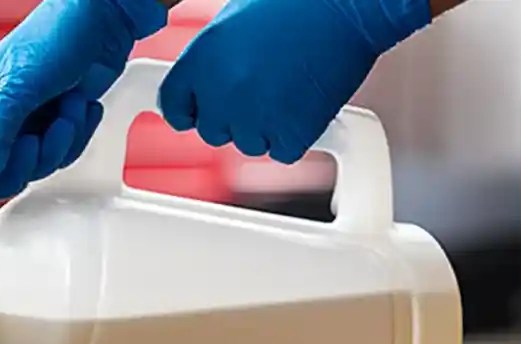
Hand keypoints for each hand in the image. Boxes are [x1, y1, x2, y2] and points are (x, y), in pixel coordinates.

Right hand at [0, 0, 166, 233]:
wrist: (103, 21)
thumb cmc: (55, 37)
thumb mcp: (19, 84)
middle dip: (24, 163)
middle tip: (38, 140)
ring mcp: (28, 125)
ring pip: (34, 169)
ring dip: (58, 144)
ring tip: (66, 110)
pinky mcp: (56, 128)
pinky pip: (62, 156)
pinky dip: (77, 135)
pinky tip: (80, 107)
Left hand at [158, 0, 429, 163]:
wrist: (347, 4)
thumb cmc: (297, 3)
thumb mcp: (233, 20)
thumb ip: (213, 58)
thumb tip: (206, 82)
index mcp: (200, 60)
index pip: (173, 106)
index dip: (189, 110)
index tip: (202, 110)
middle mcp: (221, 93)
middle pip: (212, 132)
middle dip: (233, 118)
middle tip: (262, 91)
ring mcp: (255, 118)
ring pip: (249, 144)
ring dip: (266, 126)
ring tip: (289, 88)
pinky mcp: (291, 133)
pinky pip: (284, 151)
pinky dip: (296, 135)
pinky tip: (306, 102)